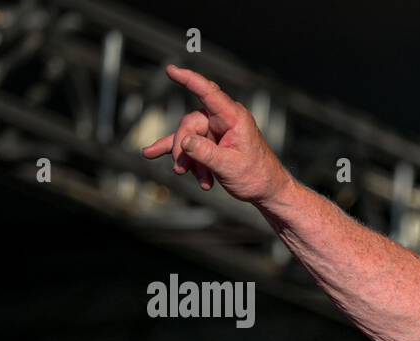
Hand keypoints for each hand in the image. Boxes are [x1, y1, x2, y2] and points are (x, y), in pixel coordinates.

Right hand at [140, 64, 292, 203]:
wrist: (267, 191)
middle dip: (184, 148)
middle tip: (182, 170)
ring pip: (188, 138)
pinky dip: (179, 155)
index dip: (189, 80)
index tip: (171, 70)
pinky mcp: (211, 144)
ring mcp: (216, 131)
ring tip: (191, 177)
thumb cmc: (256, 176)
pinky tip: (152, 153)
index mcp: (234, 118)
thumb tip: (183, 141)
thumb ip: (205, 153)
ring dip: (187, 160)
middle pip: (190, 124)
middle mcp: (224, 120)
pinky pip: (188, 145)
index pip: (209, 93)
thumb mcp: (229, 166)